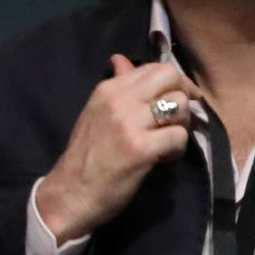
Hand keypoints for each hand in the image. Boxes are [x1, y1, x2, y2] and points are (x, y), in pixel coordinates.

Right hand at [38, 54, 202, 242]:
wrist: (70, 195)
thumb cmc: (86, 156)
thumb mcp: (97, 113)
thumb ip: (117, 86)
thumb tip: (121, 59)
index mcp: (108, 89)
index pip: (154, 67)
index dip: (175, 82)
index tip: (178, 99)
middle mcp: (119, 100)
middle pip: (170, 77)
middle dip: (184, 95)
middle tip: (180, 118)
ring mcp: (130, 123)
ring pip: (179, 105)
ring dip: (182, 125)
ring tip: (169, 142)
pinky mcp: (141, 149)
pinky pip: (179, 136)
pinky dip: (178, 149)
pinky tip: (164, 159)